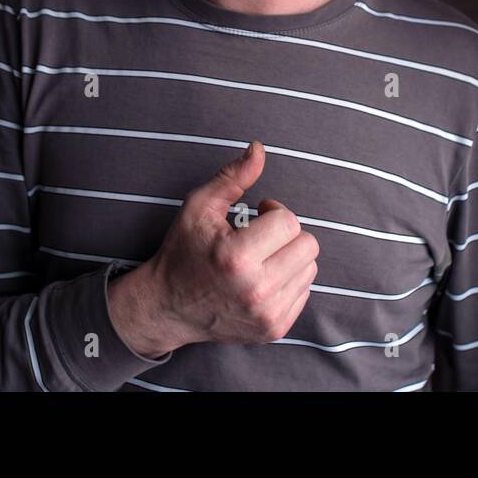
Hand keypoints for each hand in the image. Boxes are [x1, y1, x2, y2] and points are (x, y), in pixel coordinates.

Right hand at [108, 141, 319, 356]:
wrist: (168, 307)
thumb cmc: (183, 251)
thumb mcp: (199, 207)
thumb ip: (233, 177)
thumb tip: (259, 148)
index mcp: (237, 257)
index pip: (289, 222)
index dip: (275, 211)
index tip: (258, 213)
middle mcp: (256, 290)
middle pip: (307, 245)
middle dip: (286, 233)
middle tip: (261, 235)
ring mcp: (266, 314)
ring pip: (309, 268)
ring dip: (290, 256)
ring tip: (261, 257)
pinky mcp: (273, 329)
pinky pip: (304, 292)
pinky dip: (288, 280)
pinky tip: (262, 278)